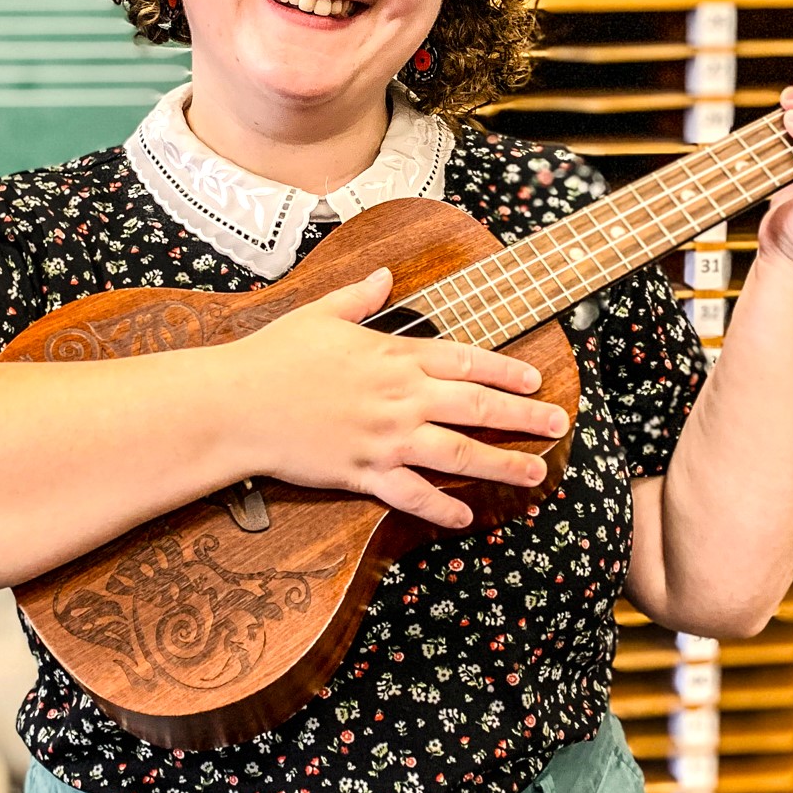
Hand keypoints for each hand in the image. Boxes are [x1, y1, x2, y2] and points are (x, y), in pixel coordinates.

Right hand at [227, 267, 569, 529]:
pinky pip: (411, 494)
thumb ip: (360, 298)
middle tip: (558, 424)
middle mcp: (398, 397)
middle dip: (523, 417)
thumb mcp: (320, 315)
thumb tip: (385, 276)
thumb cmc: (273, 357)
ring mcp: (383, 438)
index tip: (534, 380)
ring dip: (501, 464)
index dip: (505, 371)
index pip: (465, 360)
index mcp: (392, 355)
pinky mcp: (362, 472)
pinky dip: (440, 507)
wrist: (234, 404)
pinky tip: (465, 517)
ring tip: (534, 473)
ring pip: (457, 453)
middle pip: (475, 407)